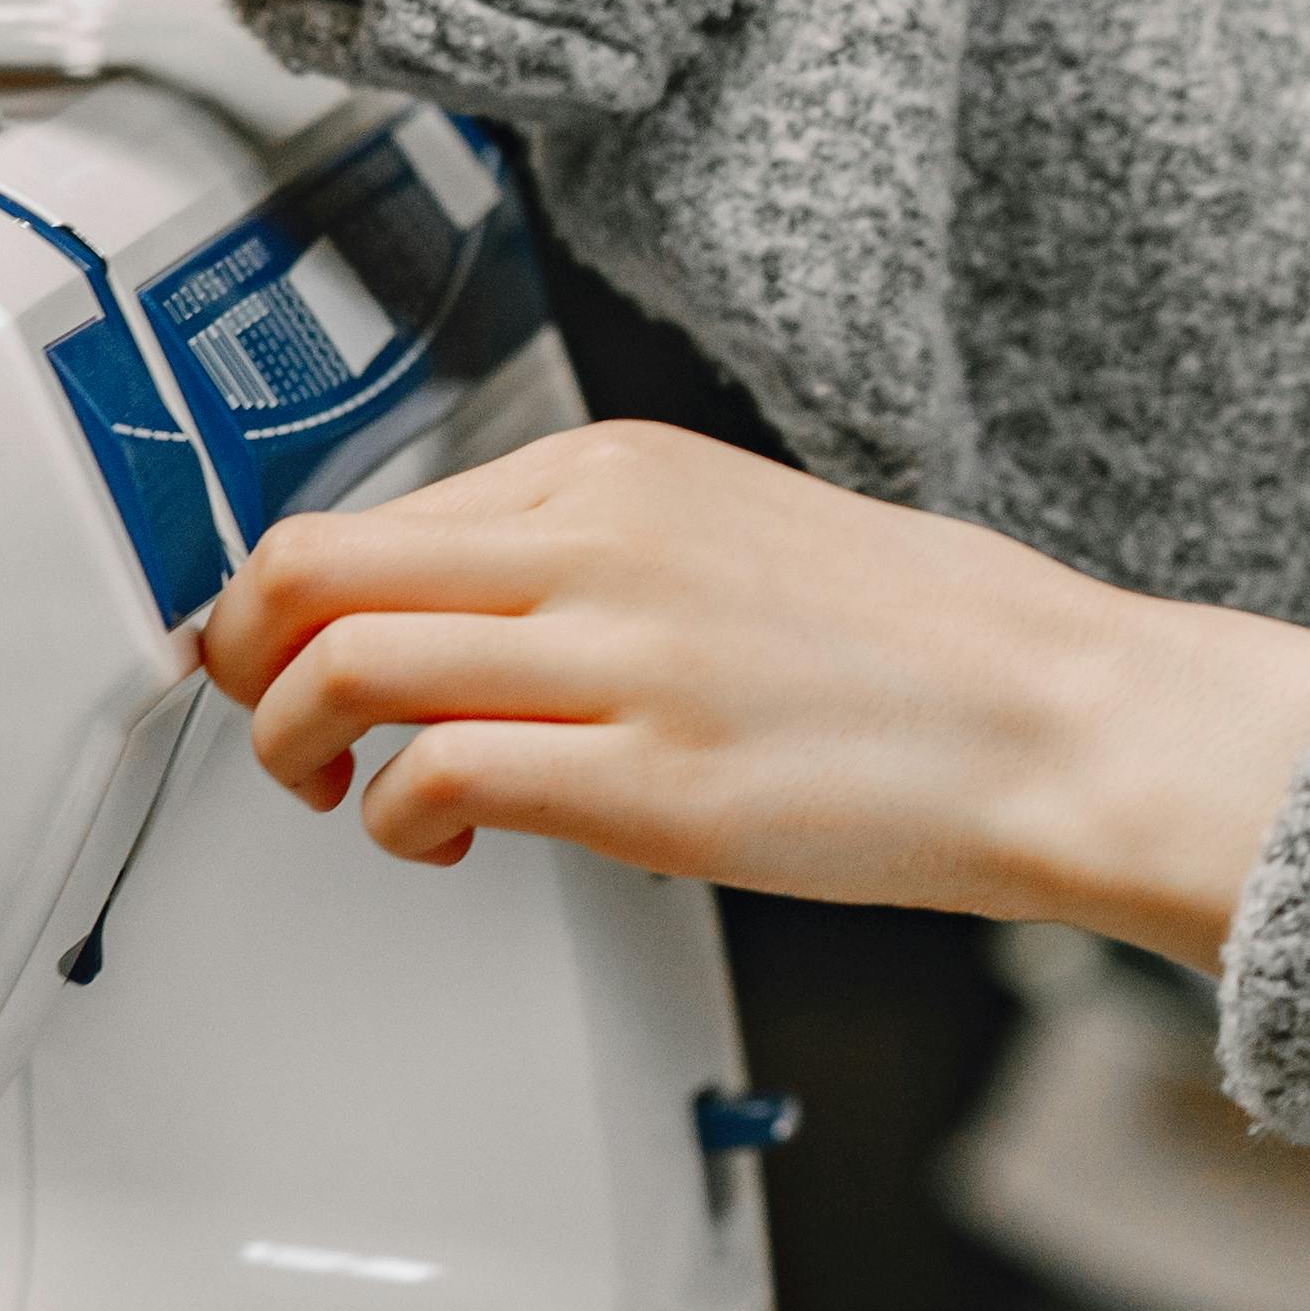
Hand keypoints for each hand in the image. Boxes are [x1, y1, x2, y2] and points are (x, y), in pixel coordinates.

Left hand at [203, 422, 1309, 968]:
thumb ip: (599, 553)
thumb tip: (468, 614)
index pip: (375, 509)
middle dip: (242, 656)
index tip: (289, 650)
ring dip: (291, 742)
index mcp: (621, 467)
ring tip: (335, 789)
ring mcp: (621, 657)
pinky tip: (439, 843)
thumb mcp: (744, 532)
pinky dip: (394, 822)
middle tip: (261, 714)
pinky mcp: (646, 777)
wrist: (1067, 723)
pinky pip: (432, 778)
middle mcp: (601, 541)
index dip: (291, 598)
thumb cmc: (939, 650)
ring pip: (340, 664)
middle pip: (310, 568)